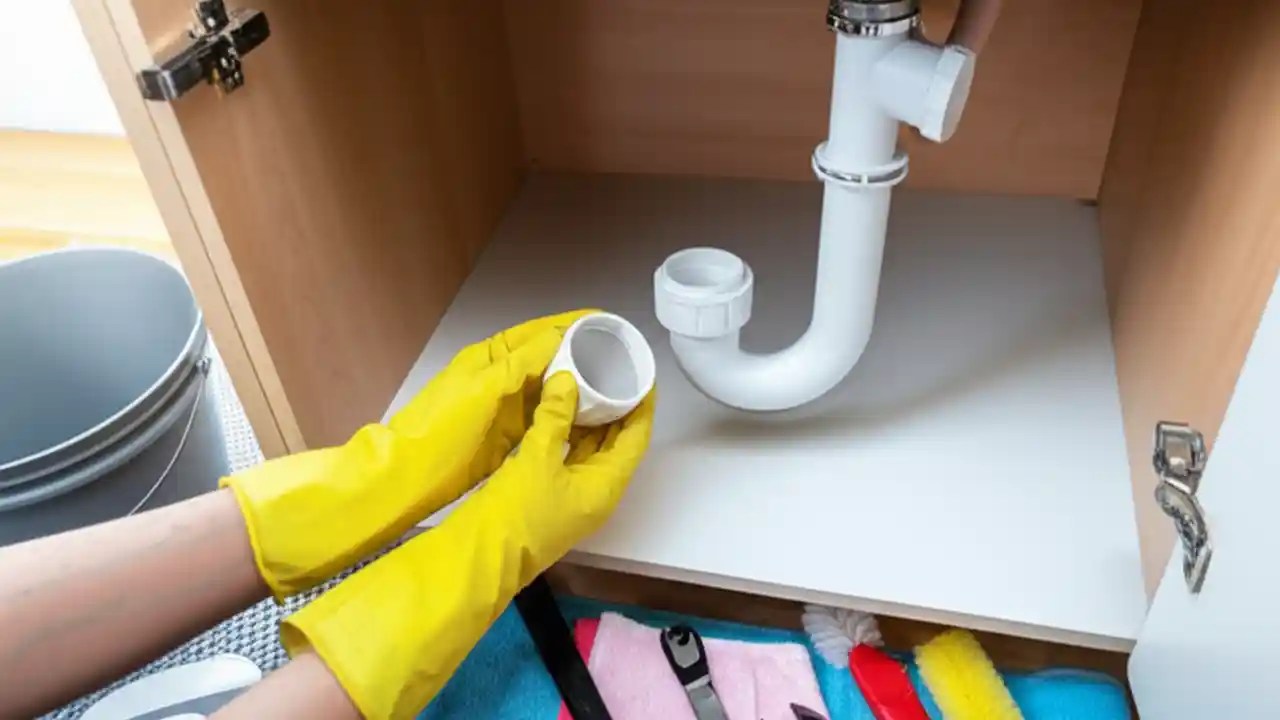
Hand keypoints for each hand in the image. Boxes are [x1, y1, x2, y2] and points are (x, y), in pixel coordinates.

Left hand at [222, 310, 592, 598]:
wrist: (408, 476)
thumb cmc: (439, 431)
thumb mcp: (481, 391)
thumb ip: (519, 365)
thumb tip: (558, 337)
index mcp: (489, 357)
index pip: (538, 332)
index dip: (571, 323)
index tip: (606, 320)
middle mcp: (499, 376)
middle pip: (547, 357)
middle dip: (581, 352)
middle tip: (619, 353)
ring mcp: (503, 405)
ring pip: (548, 387)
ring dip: (577, 383)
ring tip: (614, 381)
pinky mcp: (508, 433)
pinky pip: (544, 415)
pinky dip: (566, 412)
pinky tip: (589, 415)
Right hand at [280, 374, 654, 719]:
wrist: (481, 556)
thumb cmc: (517, 512)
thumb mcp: (537, 458)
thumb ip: (554, 416)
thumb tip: (567, 379)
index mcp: (605, 486)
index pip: (636, 438)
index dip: (643, 406)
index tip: (644, 375)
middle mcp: (596, 492)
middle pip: (618, 443)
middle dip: (619, 408)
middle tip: (615, 371)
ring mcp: (574, 496)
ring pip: (592, 449)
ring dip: (593, 419)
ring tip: (589, 381)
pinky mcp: (552, 496)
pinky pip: (571, 456)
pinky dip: (570, 432)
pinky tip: (560, 409)